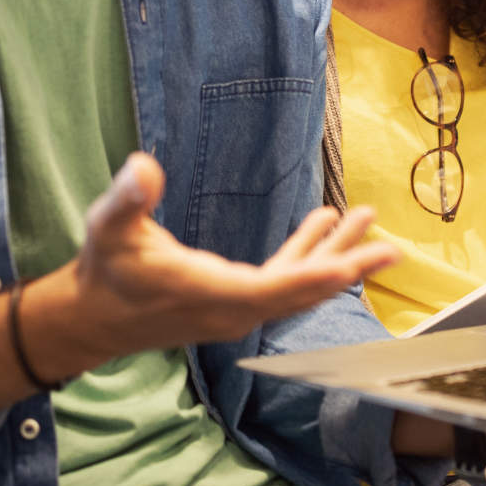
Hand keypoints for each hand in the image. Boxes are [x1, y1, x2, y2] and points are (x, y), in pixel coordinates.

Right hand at [55, 153, 399, 366]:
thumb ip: (128, 198)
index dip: (316, 275)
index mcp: (209, 293)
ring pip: (298, 287)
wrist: (93, 318)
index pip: (274, 289)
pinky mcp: (235, 304)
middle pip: (301, 292)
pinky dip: (307, 258)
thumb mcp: (109, 226)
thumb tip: (143, 167)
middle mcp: (233, 310)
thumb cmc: (105, 270)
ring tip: (367, 223)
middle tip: (391, 248)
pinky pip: (283, 283)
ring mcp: (237, 311)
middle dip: (346, 266)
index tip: (354, 263)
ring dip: (334, 257)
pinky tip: (321, 225)